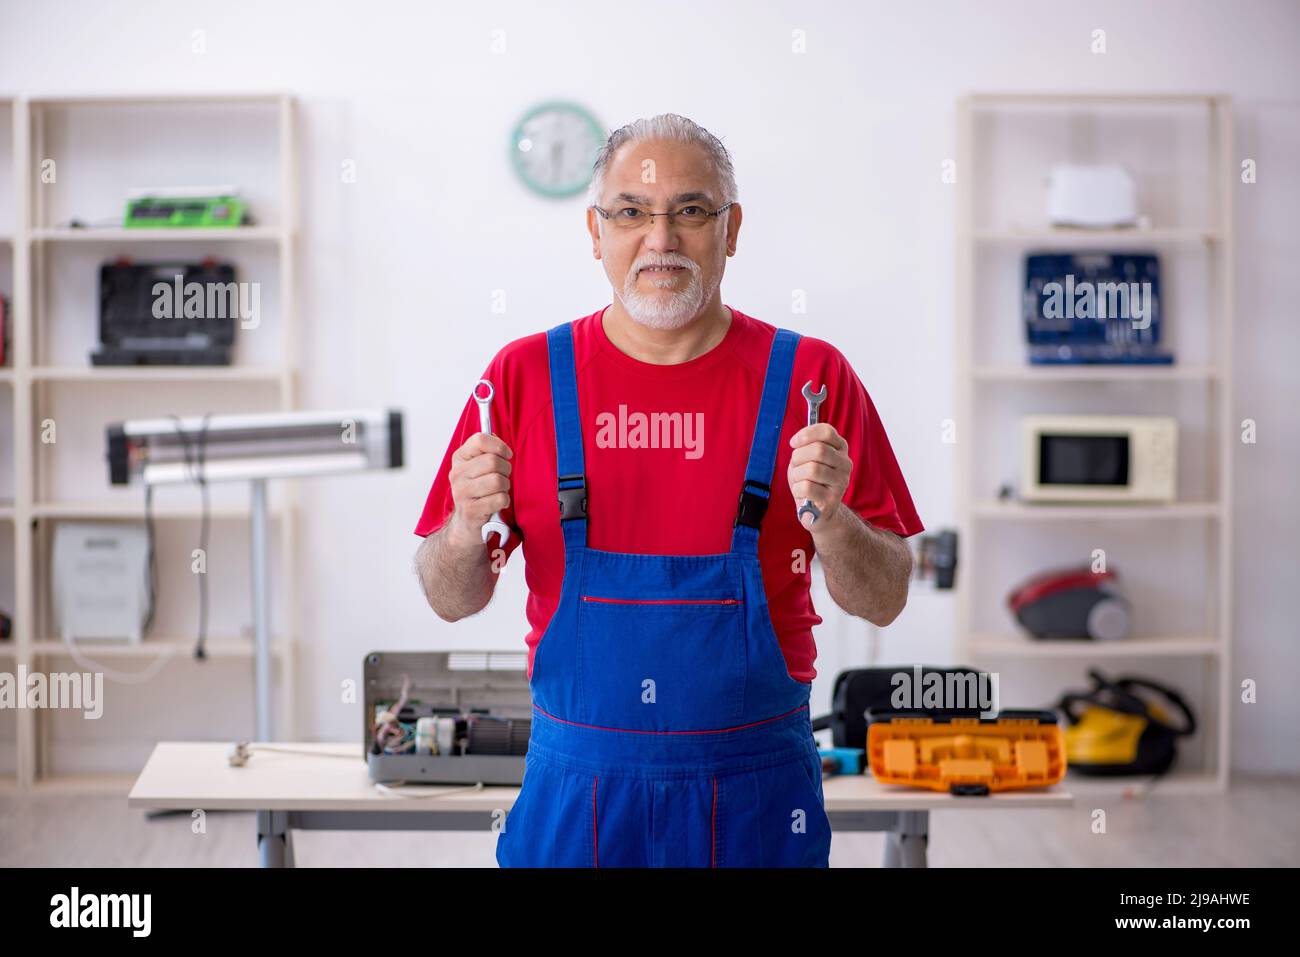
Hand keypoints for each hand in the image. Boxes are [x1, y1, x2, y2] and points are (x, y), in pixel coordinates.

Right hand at [446, 432, 512, 549]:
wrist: (465, 523)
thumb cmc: (476, 491)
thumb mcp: (476, 467)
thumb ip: (486, 450)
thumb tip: (496, 436)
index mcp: (459, 458)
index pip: (480, 440)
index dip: (499, 446)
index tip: (506, 454)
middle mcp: (457, 474)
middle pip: (493, 461)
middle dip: (506, 470)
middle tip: (502, 477)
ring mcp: (462, 492)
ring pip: (498, 480)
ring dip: (505, 487)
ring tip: (498, 491)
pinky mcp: (471, 510)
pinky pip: (500, 498)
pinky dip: (504, 501)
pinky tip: (496, 503)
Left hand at [788, 423, 852, 533]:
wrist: (816, 511)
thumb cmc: (809, 481)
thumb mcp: (805, 459)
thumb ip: (805, 446)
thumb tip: (798, 441)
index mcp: (840, 449)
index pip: (826, 432)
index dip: (806, 435)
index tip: (794, 443)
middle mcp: (845, 464)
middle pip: (818, 450)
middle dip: (798, 457)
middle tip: (796, 466)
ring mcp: (841, 483)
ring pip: (812, 469)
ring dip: (797, 475)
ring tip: (800, 481)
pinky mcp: (832, 500)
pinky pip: (807, 487)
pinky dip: (797, 489)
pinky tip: (802, 494)